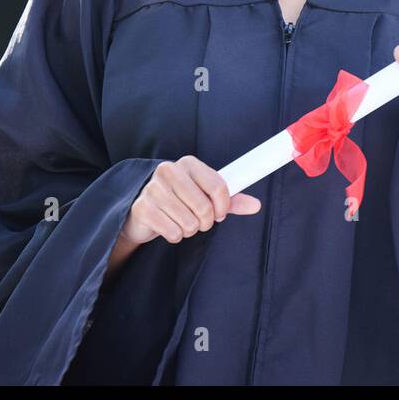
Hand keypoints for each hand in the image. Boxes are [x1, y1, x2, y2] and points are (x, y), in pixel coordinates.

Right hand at [122, 155, 260, 246]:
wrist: (144, 211)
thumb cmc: (180, 201)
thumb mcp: (206, 196)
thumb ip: (230, 200)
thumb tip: (256, 205)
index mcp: (188, 163)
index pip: (219, 186)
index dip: (224, 206)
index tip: (220, 213)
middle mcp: (169, 170)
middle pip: (205, 207)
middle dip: (206, 221)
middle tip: (199, 221)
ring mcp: (153, 188)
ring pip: (189, 222)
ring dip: (189, 229)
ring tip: (182, 222)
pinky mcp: (143, 208)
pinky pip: (173, 232)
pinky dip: (175, 236)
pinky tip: (168, 227)